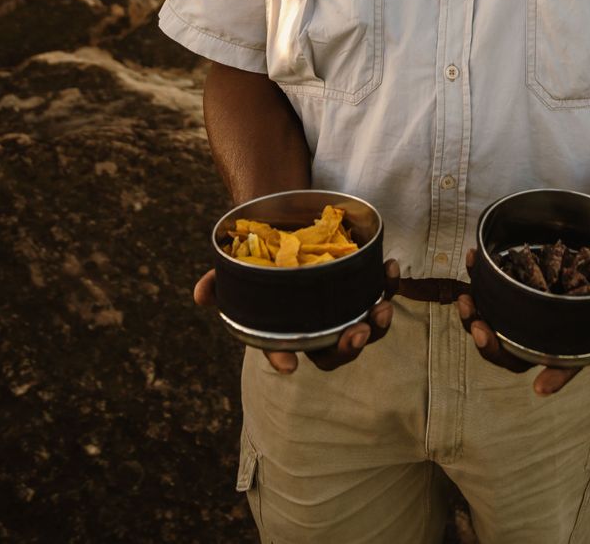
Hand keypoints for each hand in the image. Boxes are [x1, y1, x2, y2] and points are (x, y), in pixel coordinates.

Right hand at [193, 258, 400, 373]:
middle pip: (334, 351)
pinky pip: (379, 292)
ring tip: (381, 308)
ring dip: (376, 324)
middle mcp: (317, 325)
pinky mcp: (361, 284)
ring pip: (364, 329)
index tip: (288, 364)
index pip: (282, 348)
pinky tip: (389, 268)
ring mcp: (343, 308)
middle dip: (348, 347)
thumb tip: (200, 293)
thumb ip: (221, 281)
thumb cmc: (262, 256)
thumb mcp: (239, 265)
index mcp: (285, 328)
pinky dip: (387, 284)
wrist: (289, 225)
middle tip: (355, 331)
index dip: (282, 357)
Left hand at [456, 252, 589, 396]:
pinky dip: (478, 279)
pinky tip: (472, 258)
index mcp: (574, 341)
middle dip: (492, 346)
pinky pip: (489, 292)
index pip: (565, 364)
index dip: (555, 377)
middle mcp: (546, 333)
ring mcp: (526, 313)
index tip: (540, 386)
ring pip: (493, 327)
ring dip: (473, 317)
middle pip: (514, 353)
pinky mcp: (513, 288)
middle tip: (479, 326)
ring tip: (466, 298)